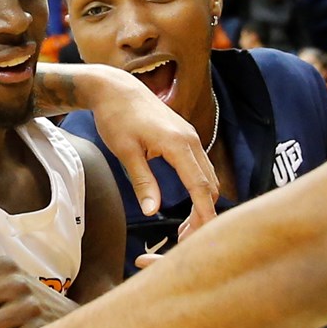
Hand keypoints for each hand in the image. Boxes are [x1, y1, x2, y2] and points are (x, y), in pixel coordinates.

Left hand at [83, 67, 219, 237]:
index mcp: (178, 144)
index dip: (203, 212)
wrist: (117, 88)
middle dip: (204, 213)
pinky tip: (189, 205)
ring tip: (186, 228)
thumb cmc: (117, 118)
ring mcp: (191, 138)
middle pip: (210, 184)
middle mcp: (191, 140)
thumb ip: (143, 182)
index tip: (203, 235)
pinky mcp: (186, 138)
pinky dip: (199, 189)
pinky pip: (201, 168)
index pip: (199, 185)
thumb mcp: (126, 152)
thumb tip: (152, 212)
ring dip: (203, 202)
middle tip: (186, 239)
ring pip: (208, 177)